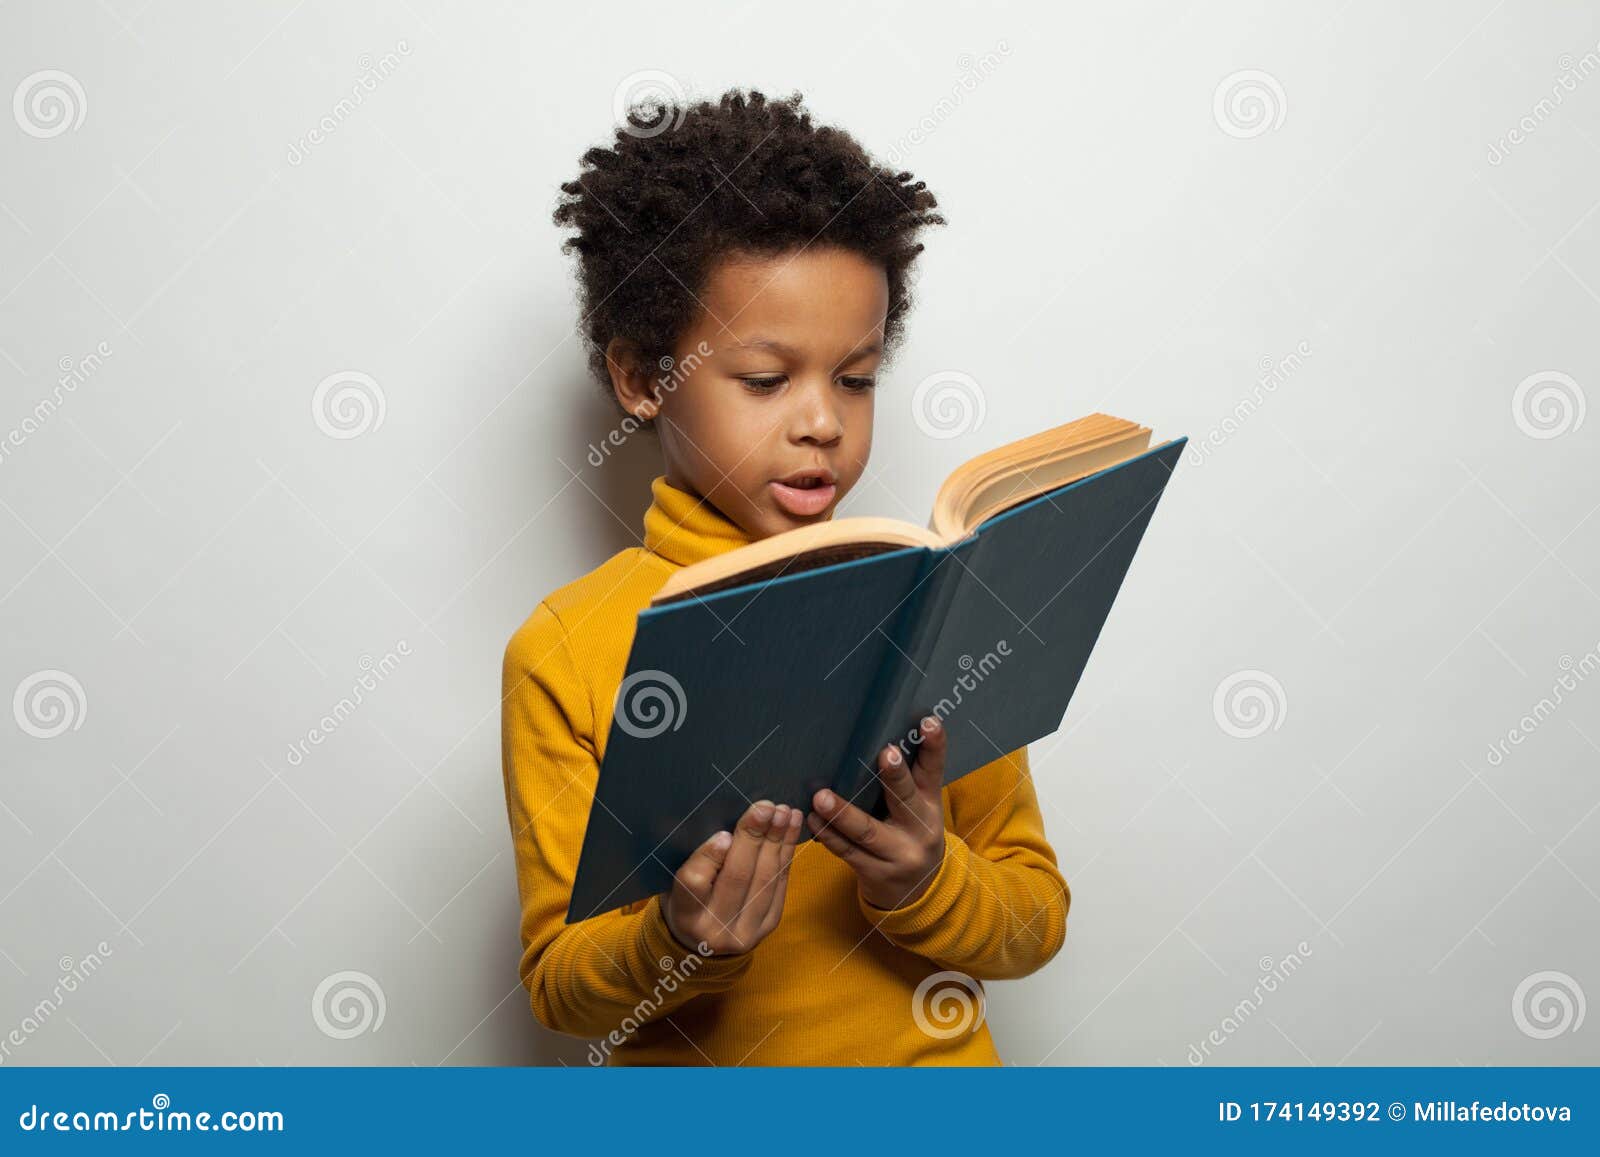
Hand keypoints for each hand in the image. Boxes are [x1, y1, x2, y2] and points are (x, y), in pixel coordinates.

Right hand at [663, 799, 801, 955]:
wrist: (703, 942)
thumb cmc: (687, 900)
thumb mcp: (676, 883)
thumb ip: (695, 861)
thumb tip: (726, 829)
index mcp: (685, 915)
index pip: (694, 884)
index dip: (709, 859)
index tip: (723, 834)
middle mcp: (715, 929)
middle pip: (737, 878)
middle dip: (753, 838)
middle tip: (764, 808)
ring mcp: (746, 932)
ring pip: (765, 880)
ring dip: (777, 841)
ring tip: (783, 812)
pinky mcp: (768, 926)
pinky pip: (780, 883)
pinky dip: (787, 851)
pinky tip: (791, 826)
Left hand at [808, 713, 947, 909]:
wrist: (918, 895)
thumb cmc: (910, 837)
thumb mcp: (919, 811)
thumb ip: (905, 783)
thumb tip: (874, 737)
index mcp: (930, 805)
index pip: (934, 771)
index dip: (934, 746)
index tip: (928, 722)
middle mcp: (919, 828)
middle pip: (906, 799)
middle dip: (896, 777)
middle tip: (886, 753)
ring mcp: (898, 854)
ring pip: (868, 831)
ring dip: (843, 813)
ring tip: (821, 796)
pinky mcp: (876, 873)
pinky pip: (848, 853)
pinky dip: (828, 836)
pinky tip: (812, 821)